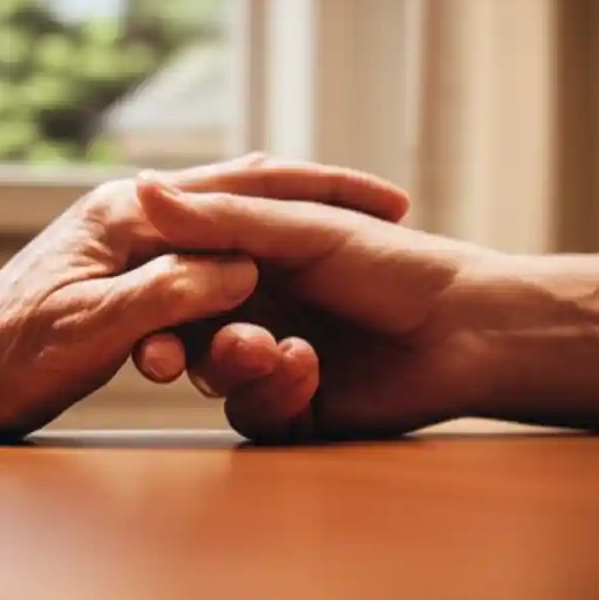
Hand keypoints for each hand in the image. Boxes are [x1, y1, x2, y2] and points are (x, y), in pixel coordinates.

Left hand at [0, 155, 410, 436]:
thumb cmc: (9, 353)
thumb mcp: (92, 326)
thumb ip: (168, 293)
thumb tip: (242, 269)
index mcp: (130, 211)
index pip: (247, 184)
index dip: (324, 189)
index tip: (388, 204)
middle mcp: (135, 212)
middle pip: (247, 189)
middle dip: (319, 194)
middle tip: (389, 208)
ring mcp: (130, 240)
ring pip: (231, 224)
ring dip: (289, 225)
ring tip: (357, 233)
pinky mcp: (125, 274)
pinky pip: (206, 261)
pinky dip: (253, 266)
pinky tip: (290, 282)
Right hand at [133, 175, 508, 441]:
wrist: (466, 331)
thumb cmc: (394, 263)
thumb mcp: (303, 231)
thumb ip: (220, 219)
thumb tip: (140, 187)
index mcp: (255, 256)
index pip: (183, 268)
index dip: (157, 281)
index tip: (132, 287)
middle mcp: (259, 306)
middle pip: (187, 328)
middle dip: (182, 338)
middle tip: (175, 346)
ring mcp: (275, 359)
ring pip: (215, 374)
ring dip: (236, 364)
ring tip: (281, 352)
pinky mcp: (297, 409)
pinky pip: (255, 413)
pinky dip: (275, 394)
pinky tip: (310, 373)